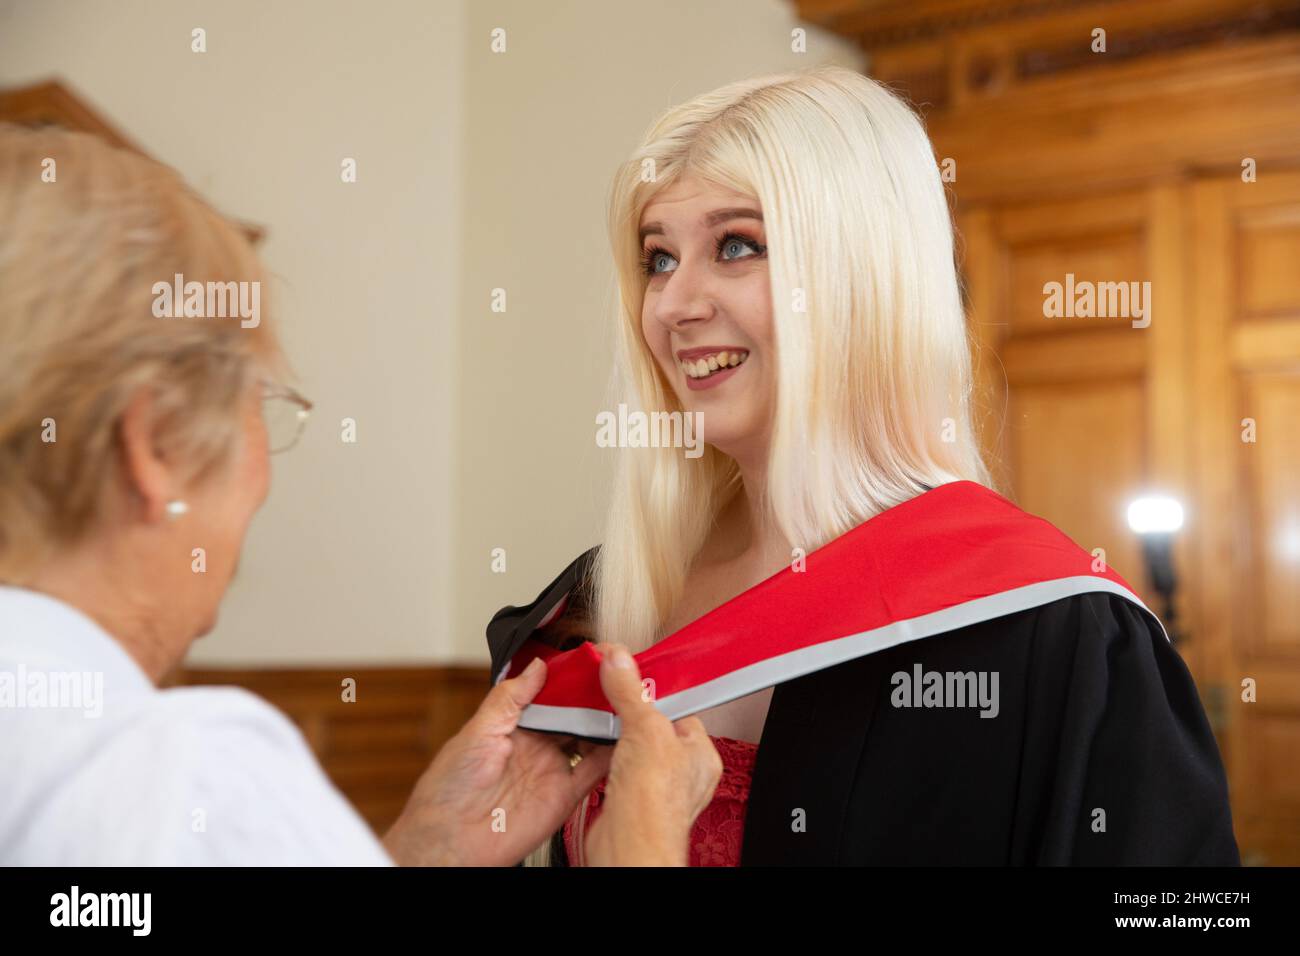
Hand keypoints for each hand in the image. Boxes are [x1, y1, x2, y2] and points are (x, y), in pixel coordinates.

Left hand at [382, 656, 611, 865]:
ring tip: (625, 703)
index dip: (571, 681)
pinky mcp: (564, 796)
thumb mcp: (477, 730)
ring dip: (606, 724)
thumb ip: (509, 698)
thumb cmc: (449, 787)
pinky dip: (611, 757)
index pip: (551, 697)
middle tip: (617, 680)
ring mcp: (552, 770)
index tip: (591, 664)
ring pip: (590, 741)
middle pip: (575, 717)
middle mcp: (537, 747)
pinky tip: (623, 739)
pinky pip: (594, 773)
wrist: (450, 838)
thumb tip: (536, 667)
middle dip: (595, 699)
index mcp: (515, 727)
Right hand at [584, 643, 721, 865]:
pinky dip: (602, 754)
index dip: (653, 689)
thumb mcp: (646, 730)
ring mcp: (653, 787)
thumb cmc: (654, 805)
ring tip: (600, 718)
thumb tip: (619, 661)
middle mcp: (681, 772)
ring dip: (613, 734)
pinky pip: (614, 764)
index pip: (679, 707)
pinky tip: (592, 747)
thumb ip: (631, 692)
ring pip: (632, 746)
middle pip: (653, 725)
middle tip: (613, 692)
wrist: (627, 846)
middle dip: (630, 711)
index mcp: (700, 754)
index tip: (632, 672)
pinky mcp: (627, 797)